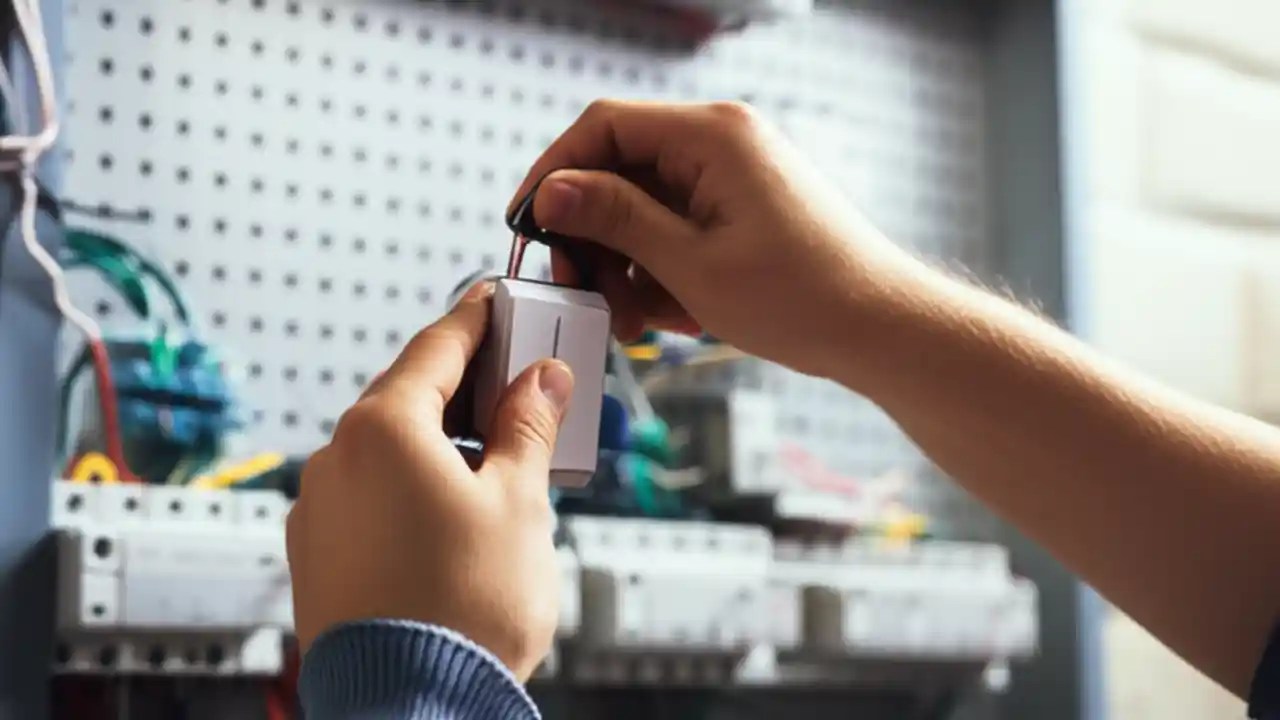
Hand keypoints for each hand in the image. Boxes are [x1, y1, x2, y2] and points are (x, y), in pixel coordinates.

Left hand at [286, 284, 573, 680]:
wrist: (412, 708)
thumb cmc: (465, 611)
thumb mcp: (519, 502)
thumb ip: (527, 426)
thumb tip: (541, 380)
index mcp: (383, 429)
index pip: (438, 346)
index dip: (478, 319)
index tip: (498, 301)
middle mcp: (336, 459)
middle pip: (410, 394)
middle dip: (469, 385)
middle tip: (520, 381)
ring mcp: (320, 508)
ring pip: (390, 448)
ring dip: (443, 439)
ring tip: (501, 458)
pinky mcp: (318, 553)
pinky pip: (370, 492)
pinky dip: (414, 483)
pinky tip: (456, 508)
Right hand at [511, 100, 919, 380]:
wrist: (880, 329)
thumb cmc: (804, 298)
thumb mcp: (690, 264)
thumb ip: (616, 219)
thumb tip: (553, 191)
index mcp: (713, 136)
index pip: (605, 127)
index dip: (555, 173)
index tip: (528, 224)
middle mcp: (723, 142)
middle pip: (620, 170)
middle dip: (594, 237)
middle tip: (584, 294)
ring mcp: (734, 175)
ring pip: (644, 207)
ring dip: (626, 264)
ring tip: (636, 321)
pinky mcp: (741, 208)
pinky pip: (676, 228)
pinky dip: (661, 270)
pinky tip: (671, 315)